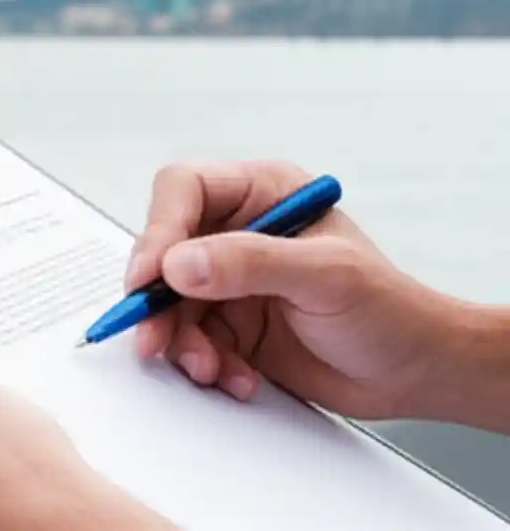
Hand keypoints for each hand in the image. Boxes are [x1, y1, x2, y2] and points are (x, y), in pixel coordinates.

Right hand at [131, 160, 509, 430]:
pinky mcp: (229, 324)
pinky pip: (190, 340)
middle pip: (165, 251)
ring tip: (210, 368)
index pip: (184, 190)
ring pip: (171, 303)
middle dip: (158, 300)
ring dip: (181, 341)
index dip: (159, 229)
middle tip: (153, 336)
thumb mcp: (324, 277)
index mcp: (263, 194)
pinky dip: (205, 363)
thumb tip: (179, 263)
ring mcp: (230, 281)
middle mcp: (238, 232)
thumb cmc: (390, 310)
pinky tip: (238, 377)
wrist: (415, 373)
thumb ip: (250, 263)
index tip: (151, 276)